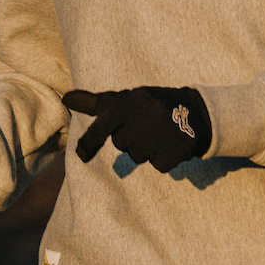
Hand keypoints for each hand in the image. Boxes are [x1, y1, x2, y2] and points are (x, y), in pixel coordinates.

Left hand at [65, 86, 211, 174]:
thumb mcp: (129, 99)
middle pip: (120, 144)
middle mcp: (144, 119)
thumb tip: (65, 98)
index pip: (102, 127)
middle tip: (146, 126)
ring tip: (160, 133)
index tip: (82, 155)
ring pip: (137, 156)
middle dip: (129, 138)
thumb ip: (97, 102)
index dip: (89, 142)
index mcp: (132, 102)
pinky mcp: (172, 154)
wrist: (199, 112)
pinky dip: (162, 158)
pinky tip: (171, 144)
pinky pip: (156, 165)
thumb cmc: (153, 105)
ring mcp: (159, 138)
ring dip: (145, 149)